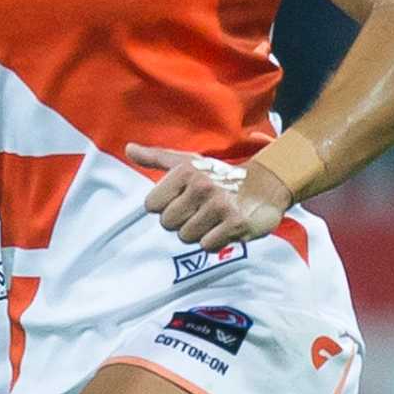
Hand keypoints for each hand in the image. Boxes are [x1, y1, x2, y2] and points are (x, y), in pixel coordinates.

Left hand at [128, 143, 291, 246]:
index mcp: (185, 172)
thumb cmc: (218, 177)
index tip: (182, 200)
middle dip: (181, 222)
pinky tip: (224, 228)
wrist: (265, 186)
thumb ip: (156, 158)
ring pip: (186, 237)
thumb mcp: (187, 163)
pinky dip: (214, 242)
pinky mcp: (237, 224)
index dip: (165, 207)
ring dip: (198, 233)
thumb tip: (129, 148)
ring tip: (213, 219)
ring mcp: (220, 205)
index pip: (151, 205)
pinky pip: (207, 246)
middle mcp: (202, 186)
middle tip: (199, 211)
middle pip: (167, 224)